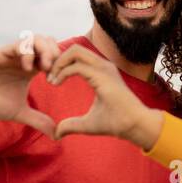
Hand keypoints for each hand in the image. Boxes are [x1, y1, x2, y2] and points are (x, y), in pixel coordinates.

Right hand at [0, 33, 61, 138]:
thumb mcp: (20, 113)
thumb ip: (39, 121)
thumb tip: (57, 135)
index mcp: (31, 69)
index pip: (54, 56)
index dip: (60, 66)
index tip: (56, 82)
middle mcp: (24, 59)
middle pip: (50, 43)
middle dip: (57, 55)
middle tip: (54, 72)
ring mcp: (14, 55)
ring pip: (37, 38)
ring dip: (46, 50)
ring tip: (44, 68)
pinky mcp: (1, 53)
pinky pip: (20, 44)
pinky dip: (29, 52)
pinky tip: (28, 69)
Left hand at [47, 43, 162, 146]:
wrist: (133, 125)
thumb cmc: (116, 123)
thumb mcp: (87, 123)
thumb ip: (71, 125)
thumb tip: (56, 133)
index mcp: (101, 72)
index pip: (77, 56)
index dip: (61, 64)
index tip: (51, 80)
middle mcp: (103, 65)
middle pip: (74, 49)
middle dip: (57, 59)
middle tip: (48, 76)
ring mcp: (104, 68)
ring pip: (75, 51)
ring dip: (58, 63)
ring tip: (51, 79)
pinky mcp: (102, 76)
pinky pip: (76, 66)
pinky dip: (62, 72)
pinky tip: (55, 84)